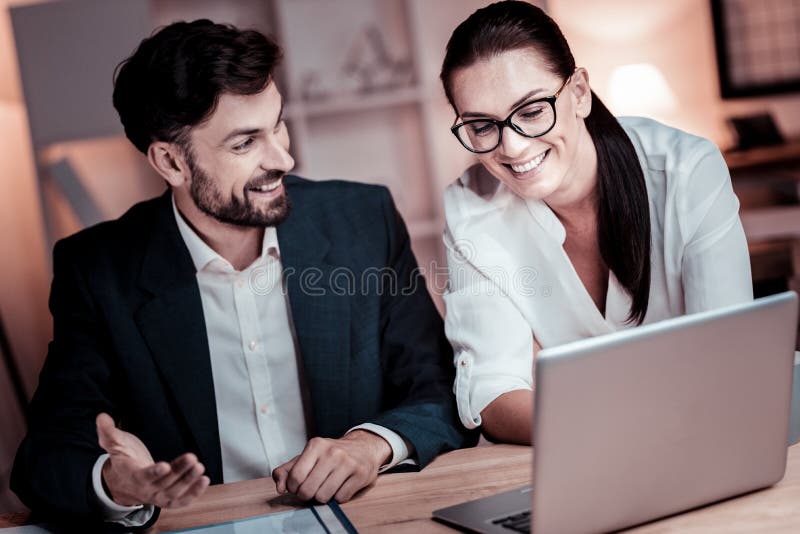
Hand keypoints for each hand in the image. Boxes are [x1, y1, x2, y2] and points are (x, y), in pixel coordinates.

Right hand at [96, 413, 209, 507]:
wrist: (124, 482)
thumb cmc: (124, 460)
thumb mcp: (115, 444)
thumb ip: (109, 432)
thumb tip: (102, 417)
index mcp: (133, 475)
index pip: (144, 476)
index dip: (154, 472)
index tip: (165, 466)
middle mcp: (146, 489)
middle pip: (164, 483)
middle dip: (179, 472)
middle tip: (193, 460)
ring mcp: (158, 495)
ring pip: (174, 492)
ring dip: (189, 481)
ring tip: (200, 468)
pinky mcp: (168, 498)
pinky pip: (181, 500)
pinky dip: (193, 493)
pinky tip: (204, 480)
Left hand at [272, 430, 390, 502]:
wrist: (364, 447)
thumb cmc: (331, 455)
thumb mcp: (308, 456)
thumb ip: (287, 471)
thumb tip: (280, 488)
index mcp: (316, 445)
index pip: (295, 477)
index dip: (293, 488)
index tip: (298, 486)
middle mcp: (332, 452)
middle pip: (308, 490)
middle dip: (307, 495)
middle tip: (312, 489)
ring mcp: (348, 463)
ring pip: (324, 496)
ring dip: (322, 497)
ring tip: (326, 488)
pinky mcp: (361, 474)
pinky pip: (340, 498)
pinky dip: (337, 497)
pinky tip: (340, 487)